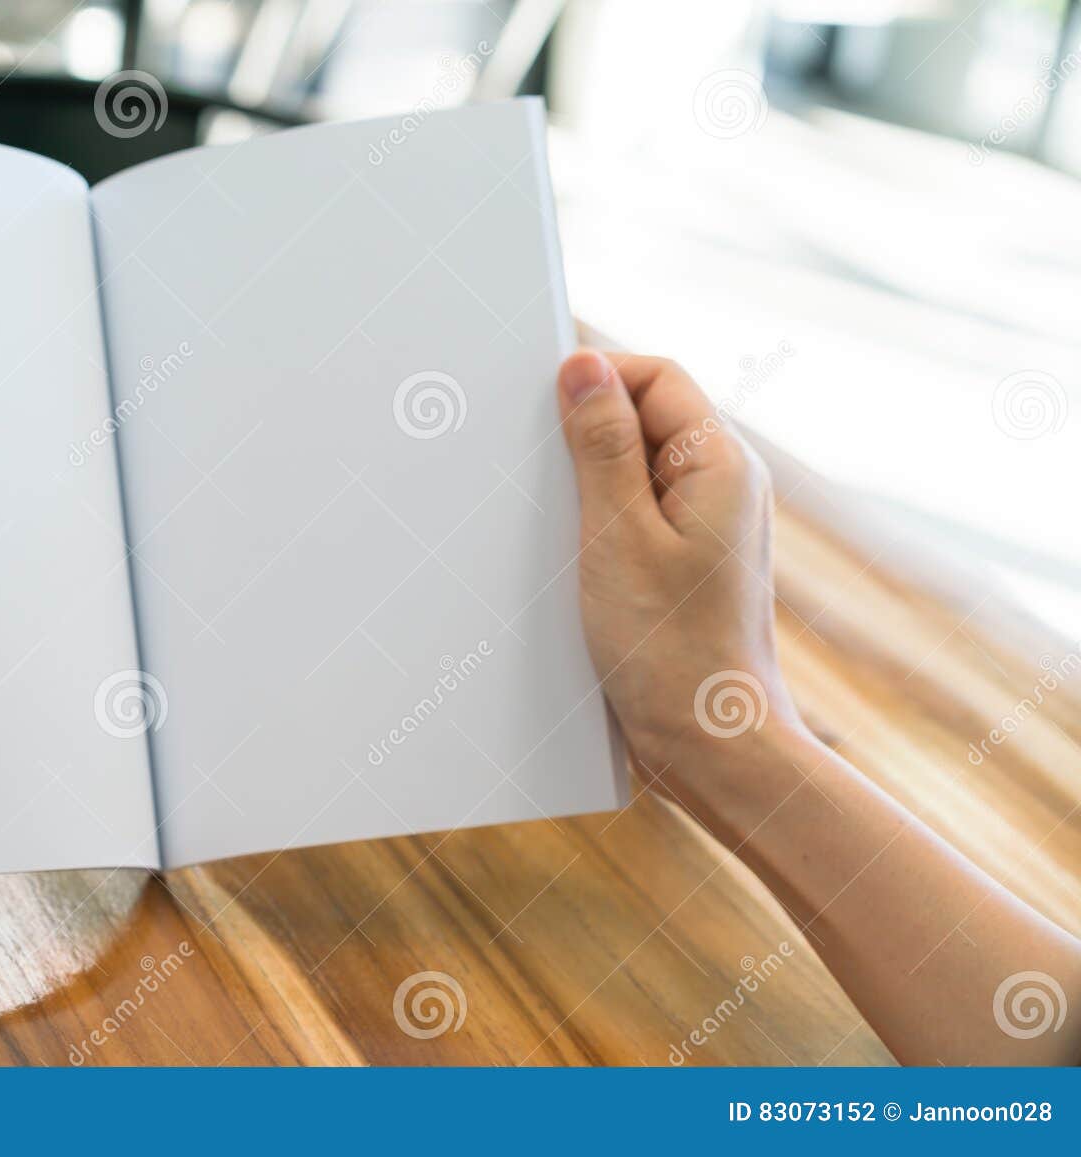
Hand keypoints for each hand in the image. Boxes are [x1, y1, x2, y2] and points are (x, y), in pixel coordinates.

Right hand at [555, 350, 800, 781]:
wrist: (710, 745)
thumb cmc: (670, 650)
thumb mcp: (617, 535)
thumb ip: (602, 445)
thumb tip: (583, 366)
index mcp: (720, 463)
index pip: (655, 376)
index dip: (596, 378)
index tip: (538, 409)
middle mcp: (724, 485)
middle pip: (645, 418)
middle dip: (585, 435)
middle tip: (538, 472)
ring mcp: (709, 525)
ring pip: (635, 470)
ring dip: (588, 486)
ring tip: (556, 526)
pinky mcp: (688, 563)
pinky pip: (637, 515)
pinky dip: (599, 524)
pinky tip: (570, 559)